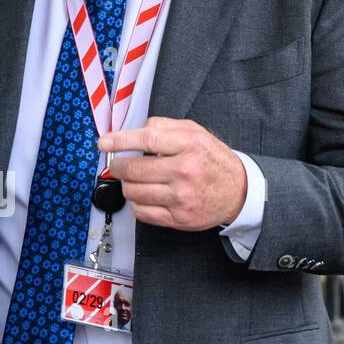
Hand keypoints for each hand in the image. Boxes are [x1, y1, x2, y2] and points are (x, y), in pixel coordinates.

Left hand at [99, 116, 247, 229]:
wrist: (239, 192)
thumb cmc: (214, 161)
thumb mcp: (198, 133)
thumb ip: (166, 126)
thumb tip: (135, 130)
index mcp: (191, 145)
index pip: (147, 139)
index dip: (120, 140)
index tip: (104, 142)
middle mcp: (186, 171)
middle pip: (134, 169)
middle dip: (119, 166)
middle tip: (119, 164)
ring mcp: (181, 196)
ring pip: (133, 191)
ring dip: (128, 185)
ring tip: (137, 180)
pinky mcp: (178, 217)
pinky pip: (141, 212)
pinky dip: (137, 203)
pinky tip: (146, 195)